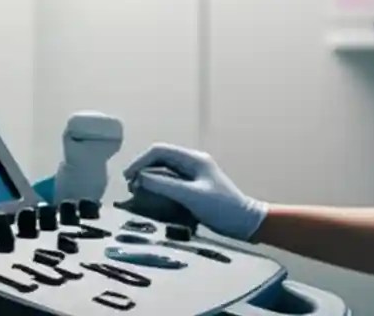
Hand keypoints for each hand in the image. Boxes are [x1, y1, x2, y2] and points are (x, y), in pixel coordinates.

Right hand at [122, 143, 267, 241]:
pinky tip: (151, 199)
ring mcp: (193, 176)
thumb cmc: (222, 208)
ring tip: (137, 193)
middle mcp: (192, 164)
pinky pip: (170, 183)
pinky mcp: (193, 189)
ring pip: (164, 172)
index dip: (140, 161)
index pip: (159, 151)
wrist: (245, 222)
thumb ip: (165, 186)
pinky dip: (158, 189)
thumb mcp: (191, 196)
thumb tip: (140, 178)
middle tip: (131, 188)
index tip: (128, 177)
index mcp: (193, 159)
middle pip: (160, 160)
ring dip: (150, 180)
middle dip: (143, 170)